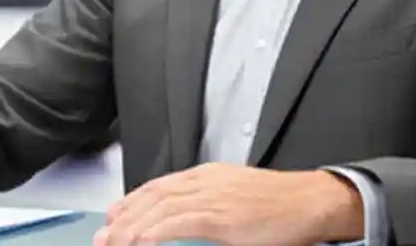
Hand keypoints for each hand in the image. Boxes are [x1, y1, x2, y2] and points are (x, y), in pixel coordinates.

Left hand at [93, 163, 362, 245]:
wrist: (312, 201)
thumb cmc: (281, 204)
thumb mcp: (237, 195)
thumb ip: (210, 203)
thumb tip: (186, 220)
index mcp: (207, 175)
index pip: (158, 186)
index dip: (131, 202)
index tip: (113, 218)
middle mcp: (204, 181)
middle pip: (151, 196)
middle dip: (123, 217)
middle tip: (103, 236)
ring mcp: (213, 196)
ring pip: (158, 208)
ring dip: (131, 227)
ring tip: (114, 242)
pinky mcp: (222, 216)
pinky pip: (178, 222)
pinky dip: (154, 231)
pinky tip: (139, 241)